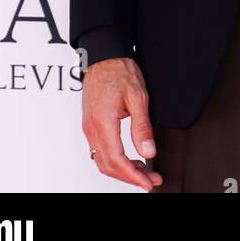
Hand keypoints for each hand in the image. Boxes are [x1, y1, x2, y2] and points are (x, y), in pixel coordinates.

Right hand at [81, 56, 162, 191]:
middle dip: (130, 178)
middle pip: (108, 166)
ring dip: (122, 171)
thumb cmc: (120, 72)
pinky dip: (115, 161)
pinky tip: (130, 159)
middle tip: (150, 181)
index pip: (117, 160)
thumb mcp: (138, 98)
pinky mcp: (90, 126)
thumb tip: (149, 152)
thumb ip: (142, 127)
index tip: (147, 183)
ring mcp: (88, 128)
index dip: (133, 176)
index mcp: (103, 124)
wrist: (104, 57)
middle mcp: (91, 129)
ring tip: (144, 171)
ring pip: (102, 161)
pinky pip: (99, 151)